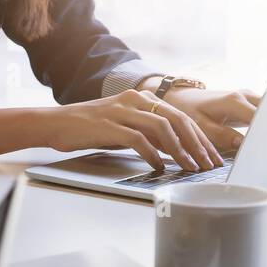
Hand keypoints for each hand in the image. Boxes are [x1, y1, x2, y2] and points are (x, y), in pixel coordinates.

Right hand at [48, 88, 222, 171]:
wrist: (55, 124)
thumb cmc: (88, 128)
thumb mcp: (123, 126)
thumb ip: (147, 134)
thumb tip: (173, 150)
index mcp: (141, 98)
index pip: (181, 116)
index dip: (200, 137)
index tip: (211, 156)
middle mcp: (135, 100)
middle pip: (178, 120)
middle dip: (197, 145)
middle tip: (207, 164)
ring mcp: (122, 112)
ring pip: (163, 128)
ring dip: (180, 151)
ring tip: (188, 168)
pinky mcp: (109, 125)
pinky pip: (139, 140)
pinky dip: (153, 155)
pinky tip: (159, 167)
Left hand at [161, 87, 261, 153]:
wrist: (186, 98)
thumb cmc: (191, 111)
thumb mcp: (202, 126)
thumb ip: (221, 135)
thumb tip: (241, 143)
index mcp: (234, 101)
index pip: (259, 117)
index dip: (265, 132)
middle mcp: (246, 96)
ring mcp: (250, 97)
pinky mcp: (251, 102)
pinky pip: (265, 112)